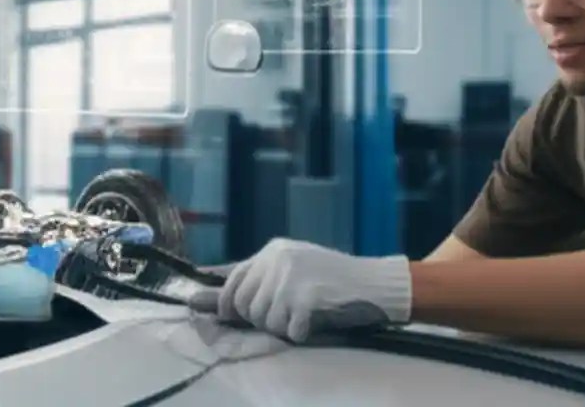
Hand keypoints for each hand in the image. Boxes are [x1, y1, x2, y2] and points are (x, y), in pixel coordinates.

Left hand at [187, 238, 411, 342]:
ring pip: (265, 322)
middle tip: (286, 314)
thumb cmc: (333, 279)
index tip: (227, 315)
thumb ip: (260, 279)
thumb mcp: (294, 266)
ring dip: (283, 327)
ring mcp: (292, 279)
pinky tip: (316, 321)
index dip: (227, 303)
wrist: (375, 282)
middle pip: (245, 306)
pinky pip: (290, 332)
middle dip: (261, 318)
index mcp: (273, 251)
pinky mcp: (307, 299)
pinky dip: (302, 333)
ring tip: (305, 314)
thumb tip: (210, 301)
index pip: (233, 280)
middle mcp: (278, 260)